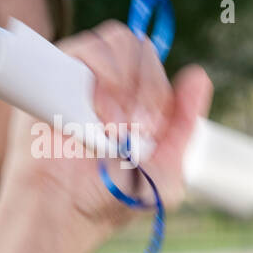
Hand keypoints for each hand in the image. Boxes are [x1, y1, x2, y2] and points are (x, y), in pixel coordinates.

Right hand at [0, 19, 212, 252]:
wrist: (65, 210)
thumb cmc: (114, 199)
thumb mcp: (167, 170)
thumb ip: (184, 125)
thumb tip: (198, 75)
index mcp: (139, 103)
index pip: (158, 70)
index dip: (160, 93)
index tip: (151, 129)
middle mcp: (112, 86)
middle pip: (141, 50)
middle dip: (147, 88)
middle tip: (133, 129)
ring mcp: (83, 77)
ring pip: (118, 42)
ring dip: (124, 82)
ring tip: (111, 126)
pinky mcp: (54, 73)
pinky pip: (85, 46)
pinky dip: (101, 71)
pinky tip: (97, 110)